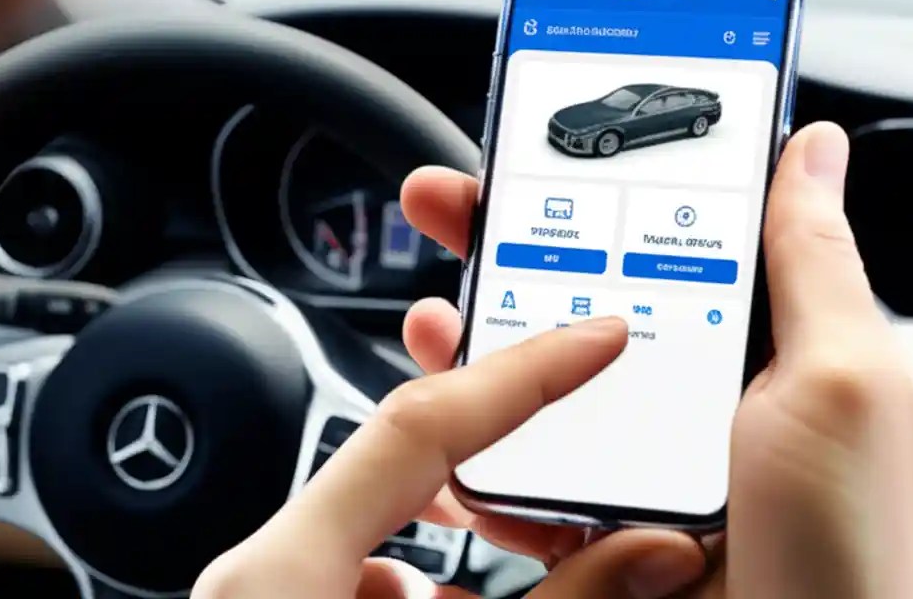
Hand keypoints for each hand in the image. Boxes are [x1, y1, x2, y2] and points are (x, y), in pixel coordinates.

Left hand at [194, 318, 706, 597]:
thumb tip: (650, 553)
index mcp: (284, 574)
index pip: (420, 426)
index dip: (521, 372)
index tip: (593, 338)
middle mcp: (261, 577)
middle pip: (402, 476)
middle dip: (500, 472)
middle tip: (576, 452)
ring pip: (383, 539)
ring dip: (461, 561)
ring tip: (520, 572)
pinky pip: (359, 589)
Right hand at [395, 122, 912, 598]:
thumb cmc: (860, 552)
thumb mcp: (843, 384)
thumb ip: (813, 263)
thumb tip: (812, 146)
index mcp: (777, 347)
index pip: (682, 234)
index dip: (612, 187)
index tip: (548, 149)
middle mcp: (714, 398)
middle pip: (599, 299)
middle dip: (519, 250)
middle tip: (455, 209)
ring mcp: (658, 467)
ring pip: (550, 388)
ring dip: (483, 348)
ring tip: (437, 318)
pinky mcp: (614, 531)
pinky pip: (533, 477)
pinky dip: (482, 454)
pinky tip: (451, 436)